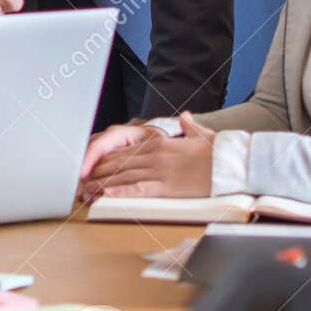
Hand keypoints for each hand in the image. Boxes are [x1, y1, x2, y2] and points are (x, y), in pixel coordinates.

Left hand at [79, 112, 214, 199]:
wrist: (230, 163)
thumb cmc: (218, 153)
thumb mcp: (201, 135)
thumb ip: (190, 125)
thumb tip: (186, 116)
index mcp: (159, 144)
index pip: (125, 151)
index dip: (106, 160)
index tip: (93, 165)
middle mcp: (155, 156)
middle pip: (119, 164)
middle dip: (98, 173)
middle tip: (81, 181)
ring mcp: (159, 171)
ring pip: (123, 177)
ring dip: (103, 184)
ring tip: (86, 191)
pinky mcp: (166, 187)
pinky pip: (138, 190)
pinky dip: (121, 192)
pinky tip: (107, 195)